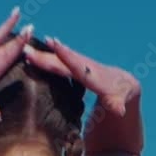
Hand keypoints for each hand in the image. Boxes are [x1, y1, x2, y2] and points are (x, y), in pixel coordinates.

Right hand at [24, 38, 140, 117]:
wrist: (127, 96)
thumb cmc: (121, 108)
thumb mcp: (122, 107)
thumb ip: (119, 106)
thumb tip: (120, 110)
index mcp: (101, 80)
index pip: (81, 69)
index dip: (68, 58)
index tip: (56, 45)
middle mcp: (93, 70)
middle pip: (69, 62)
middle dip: (49, 56)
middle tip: (28, 50)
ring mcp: (86, 69)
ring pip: (64, 62)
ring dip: (47, 56)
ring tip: (28, 50)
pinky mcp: (82, 71)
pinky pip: (65, 65)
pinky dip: (52, 60)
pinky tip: (39, 54)